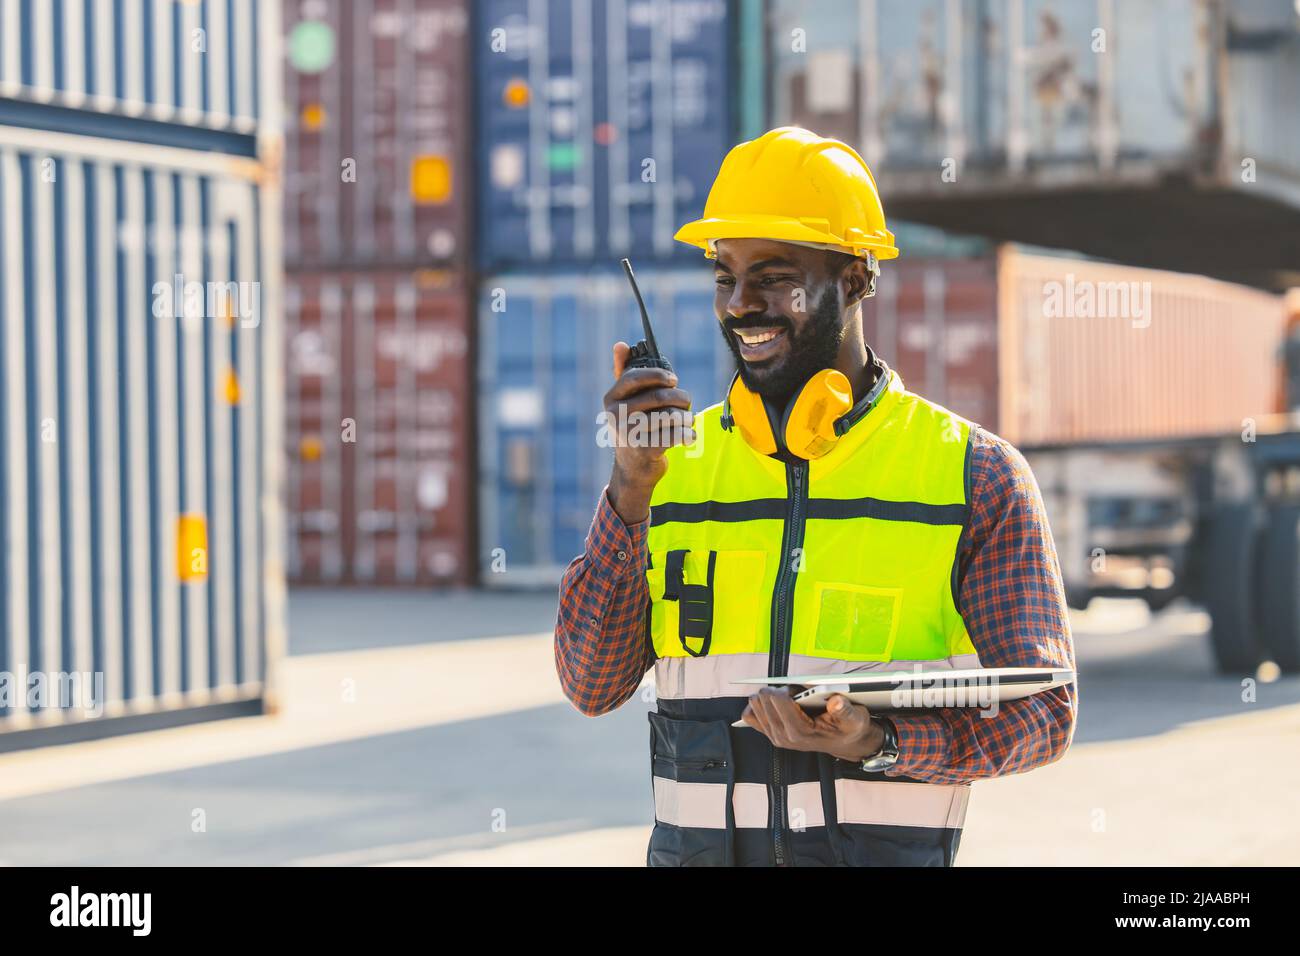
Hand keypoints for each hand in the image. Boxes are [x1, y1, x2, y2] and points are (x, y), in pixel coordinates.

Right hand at [604, 342, 693, 524]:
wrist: (633, 470)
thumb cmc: (634, 428)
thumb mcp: (625, 402)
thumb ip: (624, 373)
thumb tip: (620, 344)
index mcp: (611, 399)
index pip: (634, 378)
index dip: (657, 375)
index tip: (673, 379)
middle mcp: (616, 416)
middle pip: (657, 397)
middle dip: (680, 397)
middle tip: (687, 401)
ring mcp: (629, 434)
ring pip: (669, 417)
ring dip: (686, 417)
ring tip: (689, 419)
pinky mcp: (644, 451)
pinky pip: (674, 435)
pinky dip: (687, 435)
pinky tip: (689, 436)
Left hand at [740, 689, 884, 762]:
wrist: (846, 743)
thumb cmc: (848, 727)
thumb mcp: (854, 718)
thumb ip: (845, 710)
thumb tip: (836, 701)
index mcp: (800, 732)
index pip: (777, 700)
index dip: (785, 688)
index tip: (797, 689)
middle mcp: (784, 737)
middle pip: (763, 701)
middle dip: (776, 690)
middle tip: (793, 692)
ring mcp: (775, 737)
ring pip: (754, 706)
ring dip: (767, 696)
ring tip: (785, 697)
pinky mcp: (771, 735)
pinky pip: (750, 716)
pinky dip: (758, 706)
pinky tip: (772, 703)